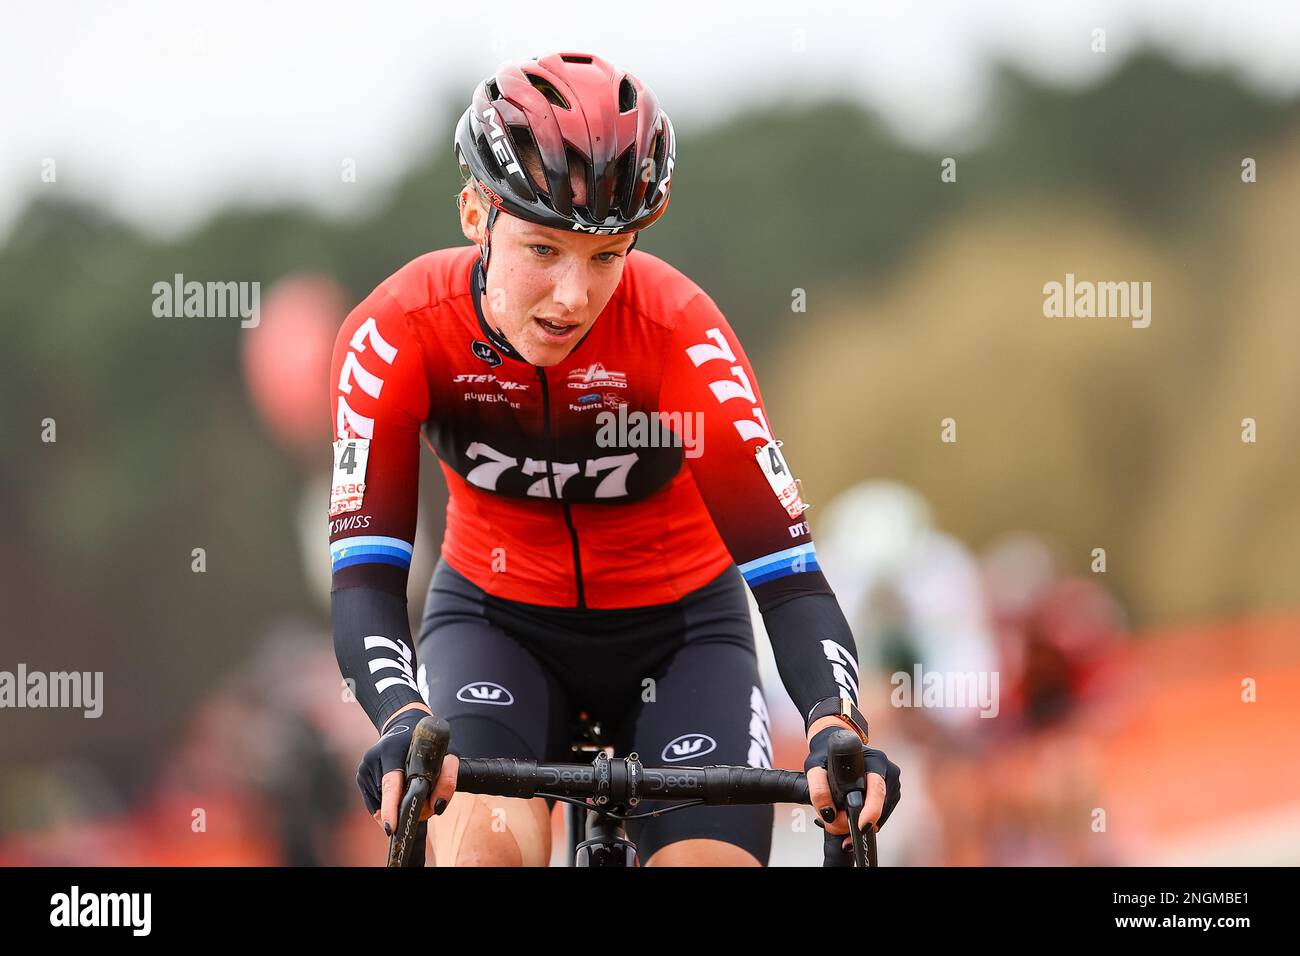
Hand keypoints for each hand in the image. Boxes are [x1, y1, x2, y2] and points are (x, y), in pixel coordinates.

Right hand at [356, 705, 457, 834]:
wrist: (404, 724)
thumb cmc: (428, 742)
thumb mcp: (446, 753)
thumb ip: (447, 779)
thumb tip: (437, 807)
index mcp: (392, 749)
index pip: (391, 783)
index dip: (391, 807)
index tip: (391, 827)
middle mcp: (373, 758)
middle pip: (387, 797)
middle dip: (402, 811)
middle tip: (421, 813)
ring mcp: (364, 767)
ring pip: (380, 802)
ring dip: (396, 807)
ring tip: (410, 792)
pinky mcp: (361, 775)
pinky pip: (374, 801)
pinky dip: (387, 805)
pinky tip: (398, 793)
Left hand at [804, 722, 900, 850]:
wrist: (836, 749)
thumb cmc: (828, 755)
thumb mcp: (815, 767)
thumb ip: (818, 789)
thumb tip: (828, 814)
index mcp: (874, 760)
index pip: (877, 788)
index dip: (871, 810)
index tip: (861, 825)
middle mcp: (888, 771)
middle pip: (878, 808)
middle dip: (855, 822)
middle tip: (834, 824)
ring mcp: (892, 784)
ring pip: (880, 817)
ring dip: (859, 823)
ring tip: (838, 816)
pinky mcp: (891, 795)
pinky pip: (880, 816)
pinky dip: (865, 820)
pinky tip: (850, 816)